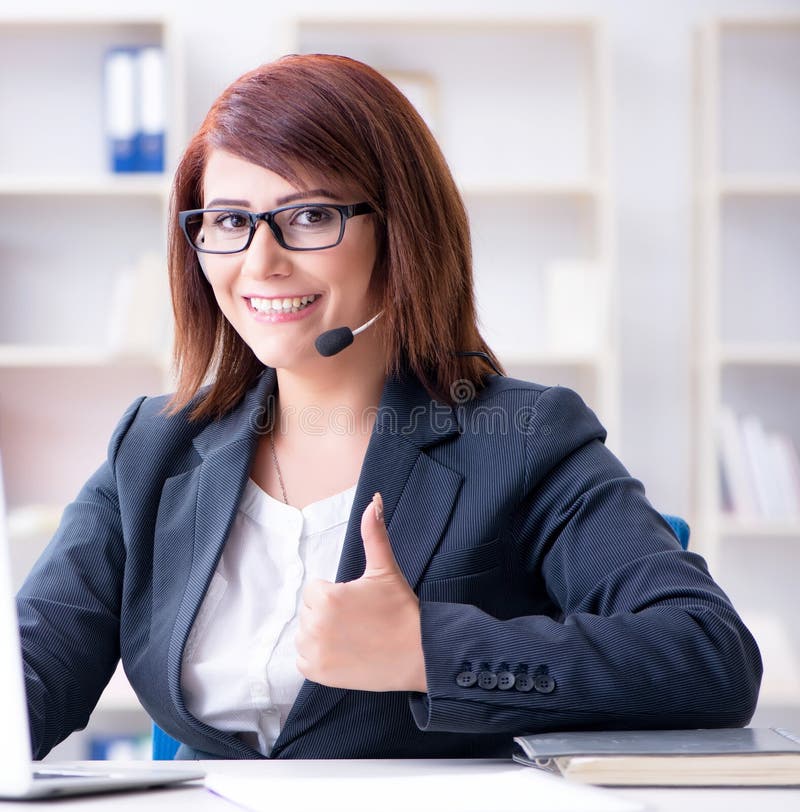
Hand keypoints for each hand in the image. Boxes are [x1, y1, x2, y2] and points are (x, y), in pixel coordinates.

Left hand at [296, 493, 426, 691]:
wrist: (417, 654)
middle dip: (329, 614)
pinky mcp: (318, 674)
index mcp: (327, 597)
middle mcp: (315, 625)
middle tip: (360, 621)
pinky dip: (319, 658)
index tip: (359, 605)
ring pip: (305, 634)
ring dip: (322, 635)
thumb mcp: (385, 569)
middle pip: (309, 612)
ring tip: (352, 637)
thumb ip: (374, 533)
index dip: (336, 595)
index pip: (314, 590)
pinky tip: (344, 653)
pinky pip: (303, 660)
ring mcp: (315, 652)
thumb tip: (374, 501)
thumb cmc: (401, 610)